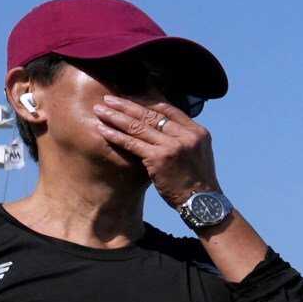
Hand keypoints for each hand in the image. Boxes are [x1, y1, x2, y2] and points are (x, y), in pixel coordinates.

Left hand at [91, 95, 221, 207]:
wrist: (203, 203)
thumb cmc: (197, 182)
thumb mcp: (198, 154)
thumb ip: (183, 139)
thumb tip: (161, 128)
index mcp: (197, 131)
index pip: (168, 109)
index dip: (146, 102)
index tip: (129, 98)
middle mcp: (186, 135)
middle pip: (150, 114)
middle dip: (126, 105)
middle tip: (108, 98)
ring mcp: (173, 146)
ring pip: (138, 127)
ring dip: (116, 117)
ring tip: (99, 109)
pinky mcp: (159, 158)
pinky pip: (132, 143)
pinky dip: (116, 136)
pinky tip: (102, 129)